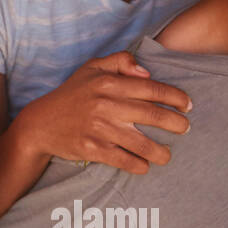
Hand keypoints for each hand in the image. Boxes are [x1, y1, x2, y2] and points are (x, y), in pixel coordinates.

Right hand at [25, 52, 191, 175]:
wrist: (40, 124)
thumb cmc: (70, 95)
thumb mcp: (91, 68)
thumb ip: (120, 61)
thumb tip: (147, 73)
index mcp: (109, 83)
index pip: (152, 89)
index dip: (176, 98)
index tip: (187, 105)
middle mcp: (106, 105)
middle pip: (154, 116)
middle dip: (177, 124)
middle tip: (185, 128)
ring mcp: (100, 129)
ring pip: (143, 144)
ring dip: (162, 152)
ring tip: (167, 155)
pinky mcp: (94, 149)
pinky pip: (125, 161)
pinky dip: (140, 166)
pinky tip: (144, 165)